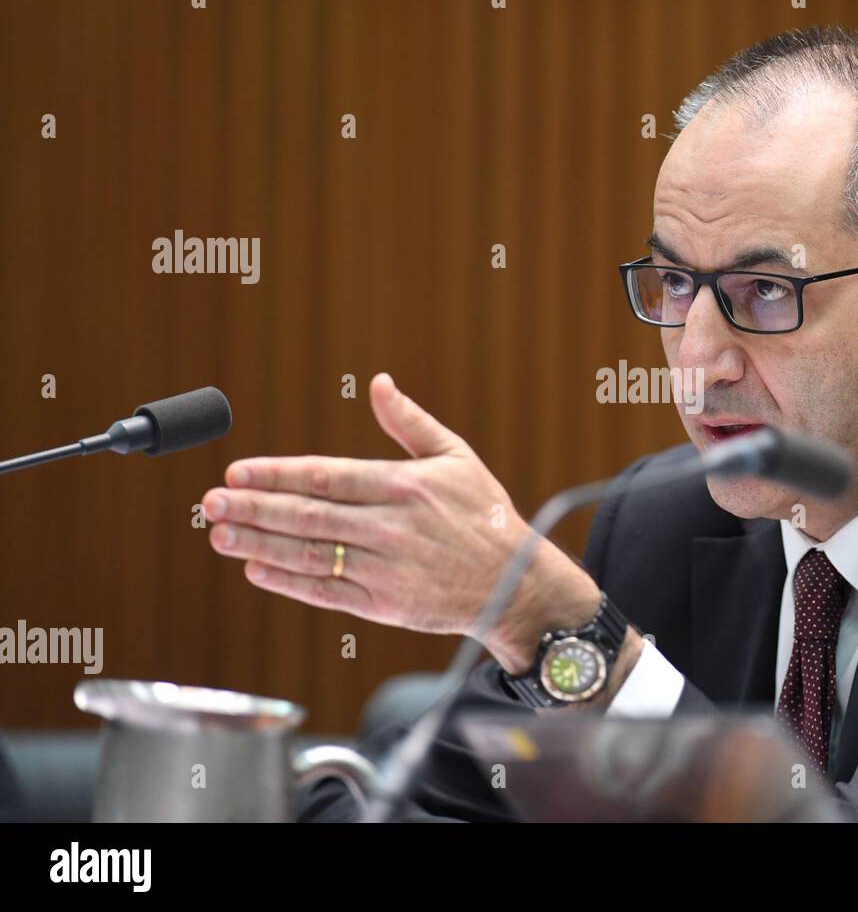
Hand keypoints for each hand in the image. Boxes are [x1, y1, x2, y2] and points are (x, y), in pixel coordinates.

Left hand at [202, 373, 600, 673]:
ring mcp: (385, 569)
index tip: (238, 471)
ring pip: (309, 554)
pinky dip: (288, 582)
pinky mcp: (384, 605)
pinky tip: (257, 569)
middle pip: (308, 516)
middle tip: (211, 502)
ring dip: (259, 544)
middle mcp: (391, 528)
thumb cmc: (484, 515)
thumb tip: (379, 382)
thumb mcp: (456, 457)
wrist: (515, 583)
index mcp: (405, 487)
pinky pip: (326, 592)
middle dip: (254, 508)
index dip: (278, 475)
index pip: (327, 477)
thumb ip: (410, 422)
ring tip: (219, 533)